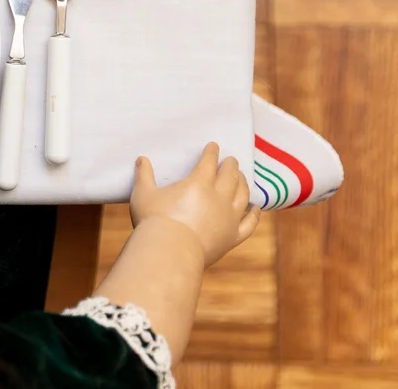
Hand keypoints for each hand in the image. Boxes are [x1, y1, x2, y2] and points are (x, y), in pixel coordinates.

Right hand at [131, 143, 260, 266]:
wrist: (171, 251)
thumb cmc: (154, 221)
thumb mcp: (143, 194)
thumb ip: (144, 175)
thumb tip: (142, 159)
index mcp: (198, 182)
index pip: (209, 161)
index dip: (211, 152)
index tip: (214, 146)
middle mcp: (219, 196)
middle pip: (230, 175)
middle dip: (231, 165)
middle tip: (231, 160)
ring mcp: (229, 217)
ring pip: (243, 195)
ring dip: (244, 183)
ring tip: (243, 178)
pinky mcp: (233, 236)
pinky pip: (250, 223)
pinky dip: (254, 214)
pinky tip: (255, 208)